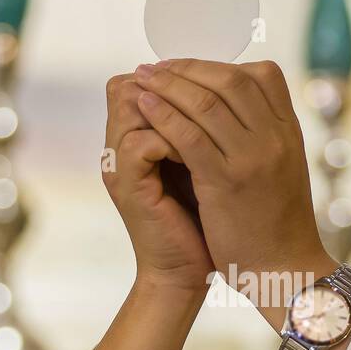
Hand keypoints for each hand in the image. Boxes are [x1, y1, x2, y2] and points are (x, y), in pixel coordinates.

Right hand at [102, 73, 213, 293]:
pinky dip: (177, 138)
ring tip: (214, 125)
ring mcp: (119, 165)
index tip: (218, 88)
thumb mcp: (204, 166)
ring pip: (133, 104)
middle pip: (129, 84)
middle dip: (178, 87)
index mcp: (135, 136)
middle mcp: (119, 145)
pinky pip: (143, 142)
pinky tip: (207, 153)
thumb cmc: (202, 223)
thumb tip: (231, 88)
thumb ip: (203, 130)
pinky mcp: (127, 187)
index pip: (137, 80)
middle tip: (219, 104)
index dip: (176, 75)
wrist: (188, 273)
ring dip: (179, 108)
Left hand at [132, 59, 336, 308]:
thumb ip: (265, 137)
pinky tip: (144, 107)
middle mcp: (276, 137)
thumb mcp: (284, 170)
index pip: (262, 74)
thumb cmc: (278, 226)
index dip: (219, 64)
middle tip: (156, 67)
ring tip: (142, 78)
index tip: (190, 68)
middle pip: (230, 78)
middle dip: (187, 67)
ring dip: (167, 84)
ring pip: (206, 101)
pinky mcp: (227, 181)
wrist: (286, 272)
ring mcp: (253, 157)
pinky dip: (163, 115)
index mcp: (291, 132)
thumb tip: (233, 109)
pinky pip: (189, 136)